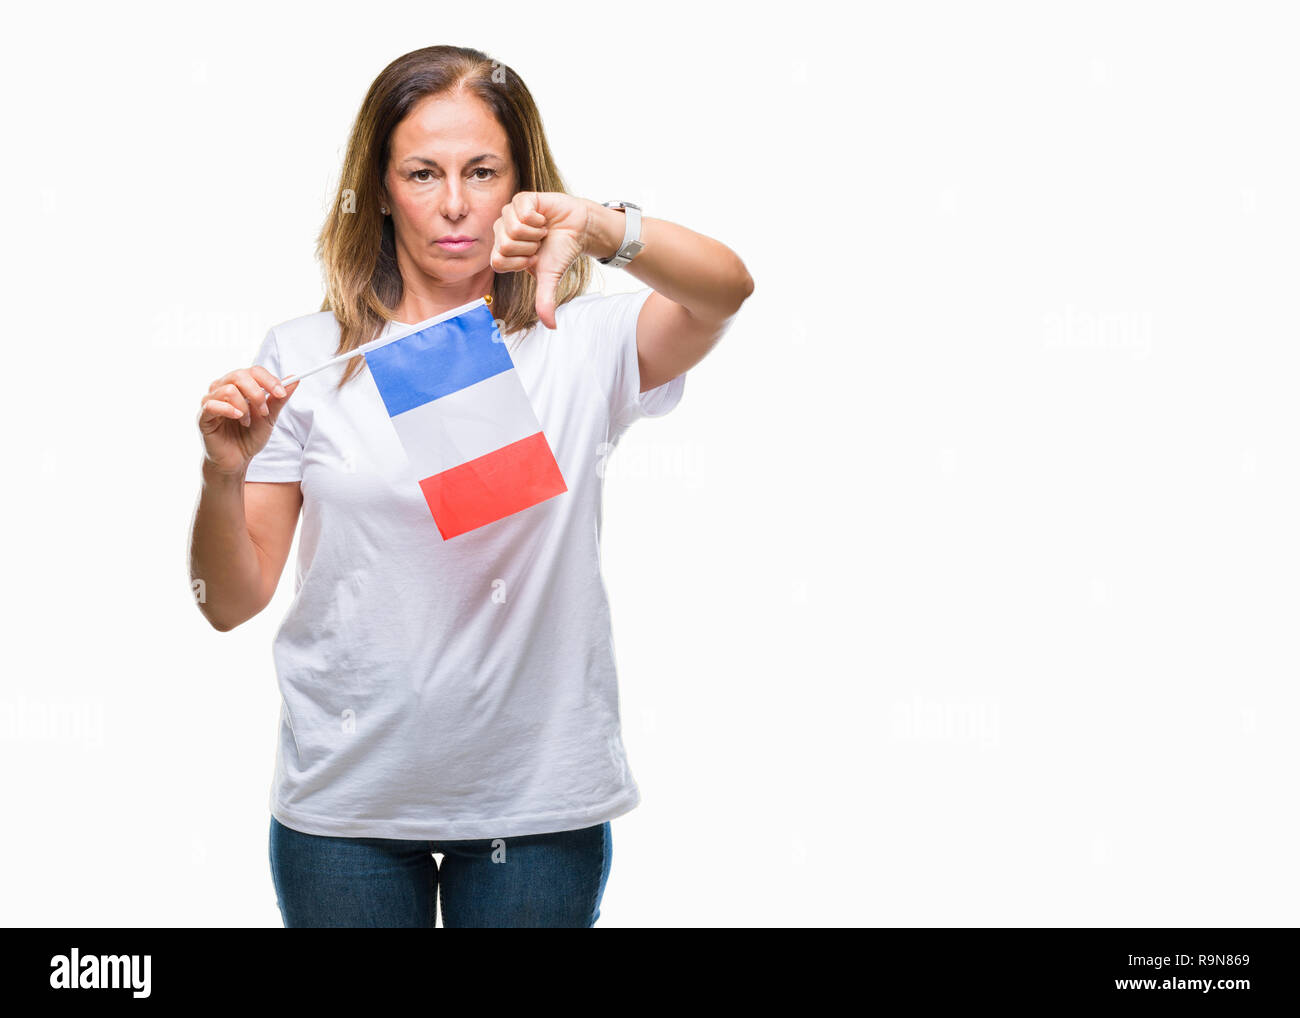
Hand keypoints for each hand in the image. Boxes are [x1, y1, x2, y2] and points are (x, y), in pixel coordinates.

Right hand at [197, 366, 298, 475]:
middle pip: (239, 375)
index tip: (281, 393)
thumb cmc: (249, 436)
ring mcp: (211, 401)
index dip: (269, 380)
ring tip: (247, 421)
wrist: (237, 459)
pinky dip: (228, 410)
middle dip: (257, 393)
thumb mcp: (269, 417)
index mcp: (239, 386)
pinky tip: (238, 418)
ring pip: (228, 389)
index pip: (254, 371)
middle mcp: (222, 388)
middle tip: (264, 411)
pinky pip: (211, 404)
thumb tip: (294, 380)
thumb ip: (279, 399)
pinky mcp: (203, 416)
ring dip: (244, 407)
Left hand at [490, 192, 596, 329]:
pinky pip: (522, 210)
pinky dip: (538, 218)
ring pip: (513, 227)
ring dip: (535, 232)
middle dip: (529, 247)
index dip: (519, 261)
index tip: (533, 258)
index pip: (497, 260)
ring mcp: (510, 214)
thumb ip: (545, 300)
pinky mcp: (522, 199)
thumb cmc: (560, 251)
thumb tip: (552, 326)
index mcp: (503, 251)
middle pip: (504, 244)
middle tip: (539, 243)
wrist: (579, 230)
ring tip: (542, 231)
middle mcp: (502, 231)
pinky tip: (543, 218)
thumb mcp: (550, 278)